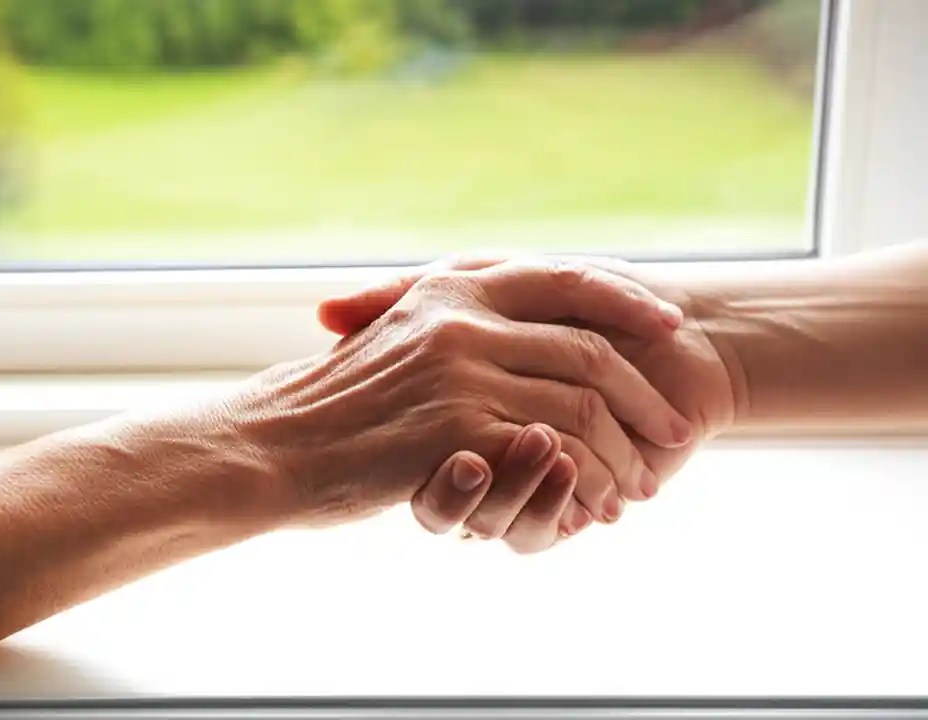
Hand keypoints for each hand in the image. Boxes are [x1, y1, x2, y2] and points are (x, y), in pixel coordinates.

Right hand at [227, 258, 692, 527]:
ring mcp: (462, 366)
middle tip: (671, 434)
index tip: (668, 321)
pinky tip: (591, 509)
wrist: (269, 446)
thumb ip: (445, 319)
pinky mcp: (458, 423)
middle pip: (590, 348)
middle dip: (642, 397)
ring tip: (635, 488)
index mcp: (451, 287)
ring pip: (581, 406)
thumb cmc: (326, 403)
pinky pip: (550, 452)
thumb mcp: (389, 339)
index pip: (564, 278)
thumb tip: (500, 312)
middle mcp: (463, 316)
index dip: (624, 299)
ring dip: (619, 453)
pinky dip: (583, 484)